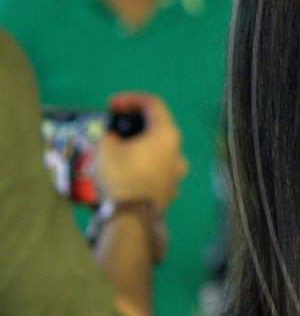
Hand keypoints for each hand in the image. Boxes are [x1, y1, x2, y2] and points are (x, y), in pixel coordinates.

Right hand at [94, 92, 187, 210]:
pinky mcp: (171, 187)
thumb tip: (115, 138)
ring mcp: (178, 171)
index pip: (153, 103)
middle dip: (133, 123)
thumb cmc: (121, 175)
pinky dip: (142, 163)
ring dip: (139, 145)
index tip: (111, 104)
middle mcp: (178, 150)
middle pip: (158, 127)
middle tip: (113, 126)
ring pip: (158, 149)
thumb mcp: (106, 148)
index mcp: (167, 133)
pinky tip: (126, 170)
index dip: (130, 99)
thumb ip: (111, 135)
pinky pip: (156, 168)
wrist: (132, 216)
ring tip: (116, 150)